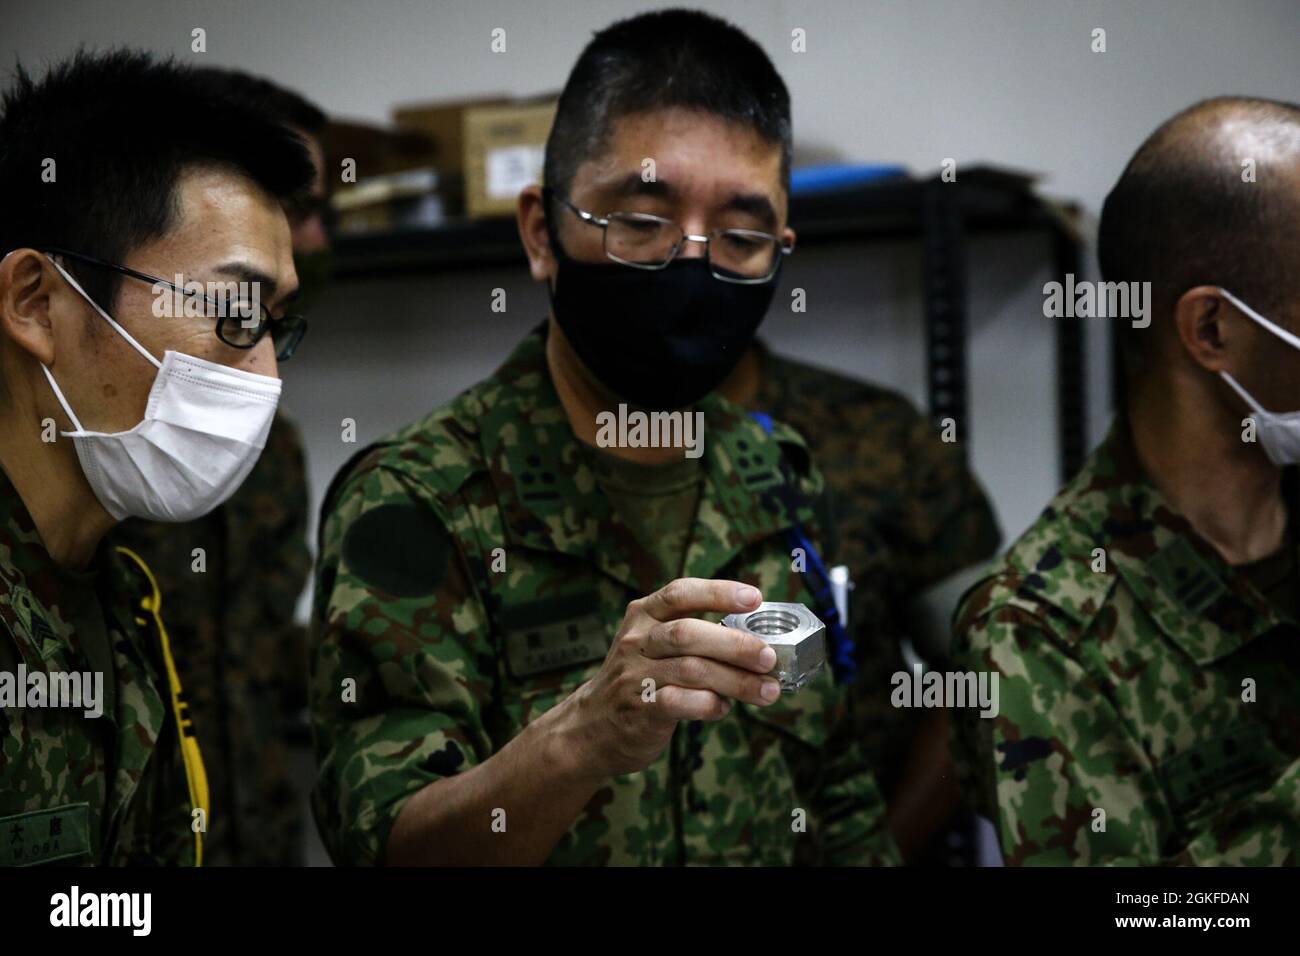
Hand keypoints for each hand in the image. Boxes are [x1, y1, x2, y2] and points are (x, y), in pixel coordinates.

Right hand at [554, 577, 779, 779]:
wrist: (591, 728)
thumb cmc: (638, 681)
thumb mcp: (653, 645)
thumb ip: (693, 636)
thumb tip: (756, 640)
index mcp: (643, 616)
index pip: (680, 593)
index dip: (718, 592)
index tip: (754, 598)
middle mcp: (637, 641)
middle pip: (688, 633)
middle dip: (735, 644)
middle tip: (768, 656)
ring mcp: (635, 675)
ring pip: (692, 670)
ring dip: (736, 681)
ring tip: (767, 690)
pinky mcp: (639, 709)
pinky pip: (681, 702)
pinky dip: (710, 705)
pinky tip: (723, 708)